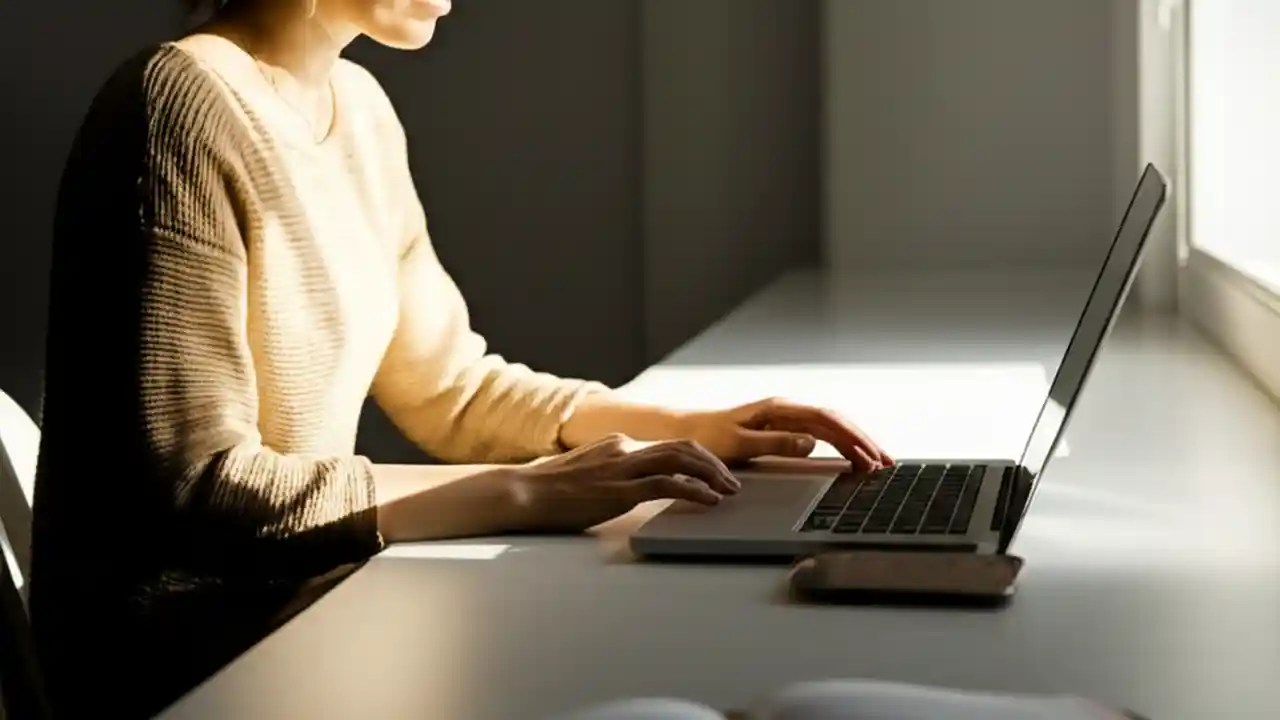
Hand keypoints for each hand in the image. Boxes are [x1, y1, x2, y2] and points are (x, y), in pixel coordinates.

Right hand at [507, 434, 740, 532]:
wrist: (521, 493)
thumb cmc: (548, 491)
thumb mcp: (587, 473)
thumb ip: (612, 474)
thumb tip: (632, 487)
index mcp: (618, 444)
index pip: (669, 445)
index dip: (699, 458)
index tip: (715, 473)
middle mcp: (624, 448)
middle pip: (683, 447)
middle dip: (713, 464)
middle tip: (732, 482)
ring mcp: (622, 467)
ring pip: (681, 460)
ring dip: (711, 475)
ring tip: (729, 492)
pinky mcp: (619, 490)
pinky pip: (667, 485)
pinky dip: (694, 491)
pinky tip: (709, 501)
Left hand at [678, 397, 893, 470]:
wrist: (688, 431)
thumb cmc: (710, 437)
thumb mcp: (740, 443)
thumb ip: (776, 442)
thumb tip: (812, 443)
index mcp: (779, 409)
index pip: (826, 419)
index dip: (852, 436)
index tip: (870, 455)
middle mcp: (788, 410)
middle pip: (835, 422)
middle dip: (863, 441)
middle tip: (887, 464)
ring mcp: (788, 419)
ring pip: (831, 428)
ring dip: (856, 444)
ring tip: (878, 464)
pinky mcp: (786, 429)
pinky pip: (821, 435)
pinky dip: (840, 446)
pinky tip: (854, 459)